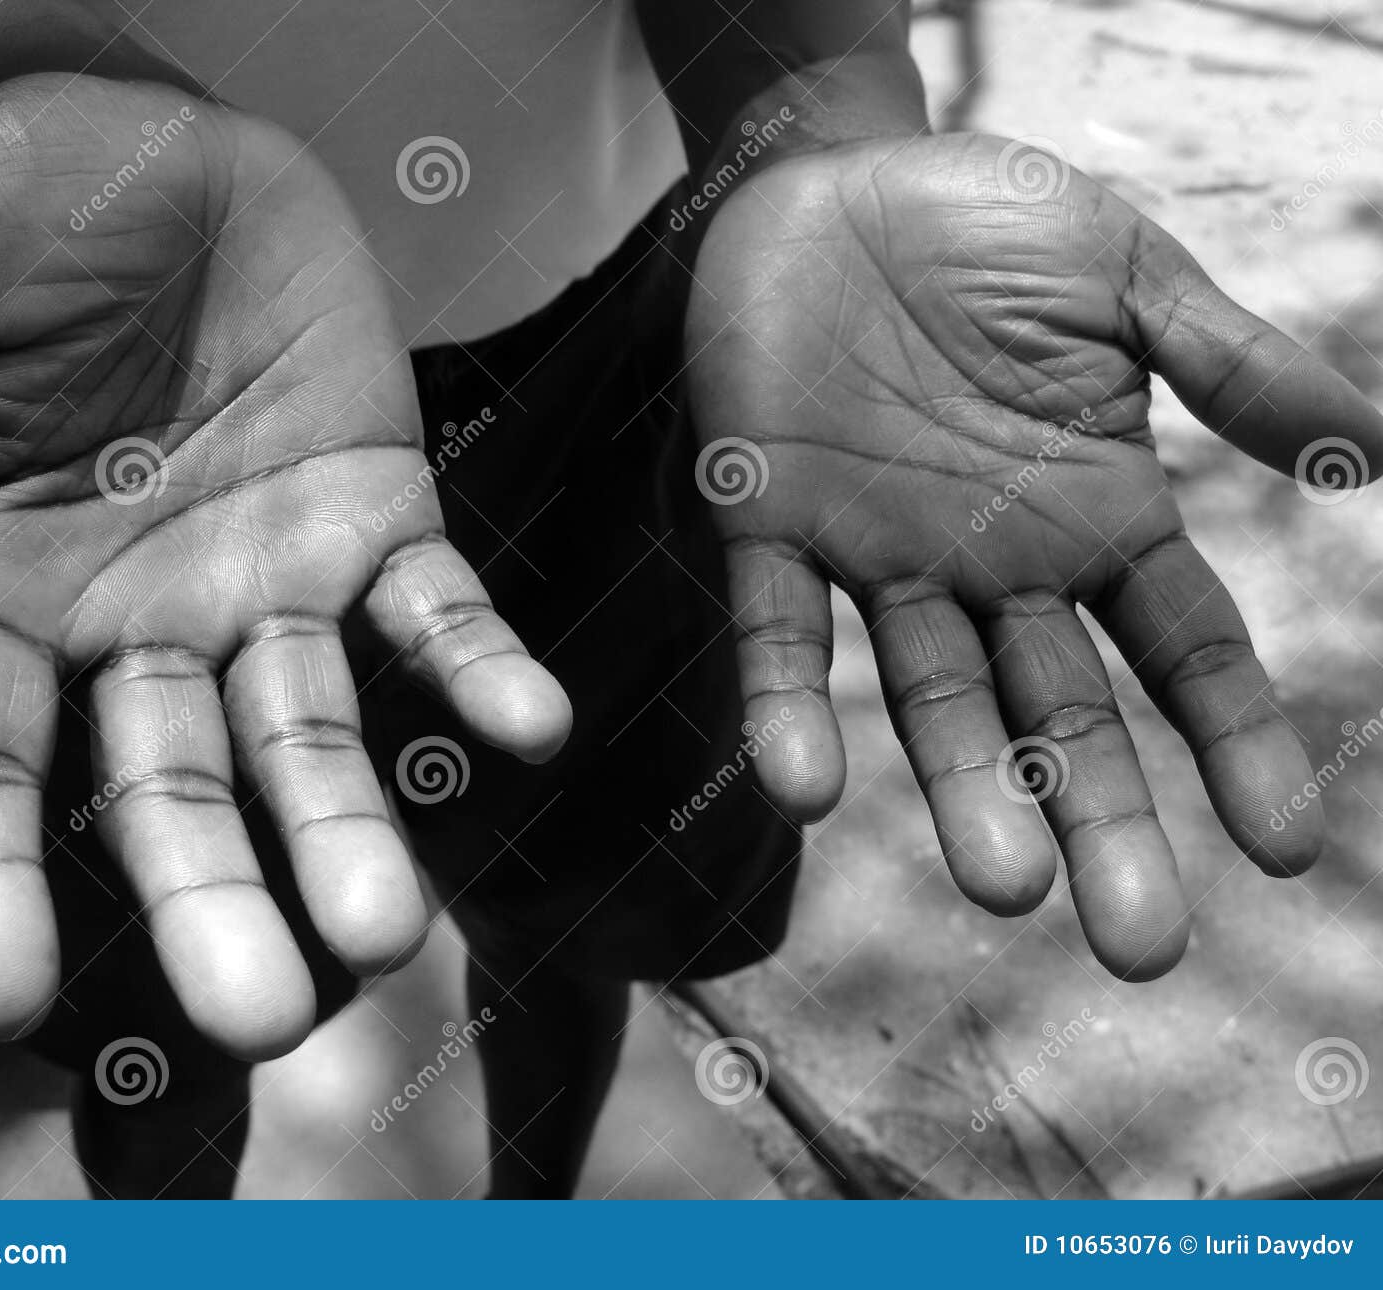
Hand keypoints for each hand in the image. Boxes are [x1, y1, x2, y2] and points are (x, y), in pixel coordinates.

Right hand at [0, 75, 570, 1053]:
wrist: (166, 139)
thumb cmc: (22, 199)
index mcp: (11, 589)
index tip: (0, 997)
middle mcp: (146, 620)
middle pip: (174, 789)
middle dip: (214, 899)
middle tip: (265, 1019)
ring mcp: (273, 580)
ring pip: (314, 734)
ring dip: (355, 826)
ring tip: (388, 929)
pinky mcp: (380, 519)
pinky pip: (441, 613)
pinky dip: (482, 672)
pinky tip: (533, 727)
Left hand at [686, 132, 1382, 978]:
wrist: (828, 179)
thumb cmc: (981, 225)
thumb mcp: (1127, 276)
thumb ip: (1227, 363)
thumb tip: (1372, 453)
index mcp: (1093, 511)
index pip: (1182, 651)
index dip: (1232, 746)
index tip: (1284, 852)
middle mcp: (993, 562)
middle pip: (1061, 713)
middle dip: (1100, 823)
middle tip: (1140, 948)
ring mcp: (880, 554)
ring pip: (930, 699)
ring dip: (963, 792)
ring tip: (1004, 887)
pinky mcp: (767, 525)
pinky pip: (778, 637)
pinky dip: (788, 712)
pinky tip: (803, 792)